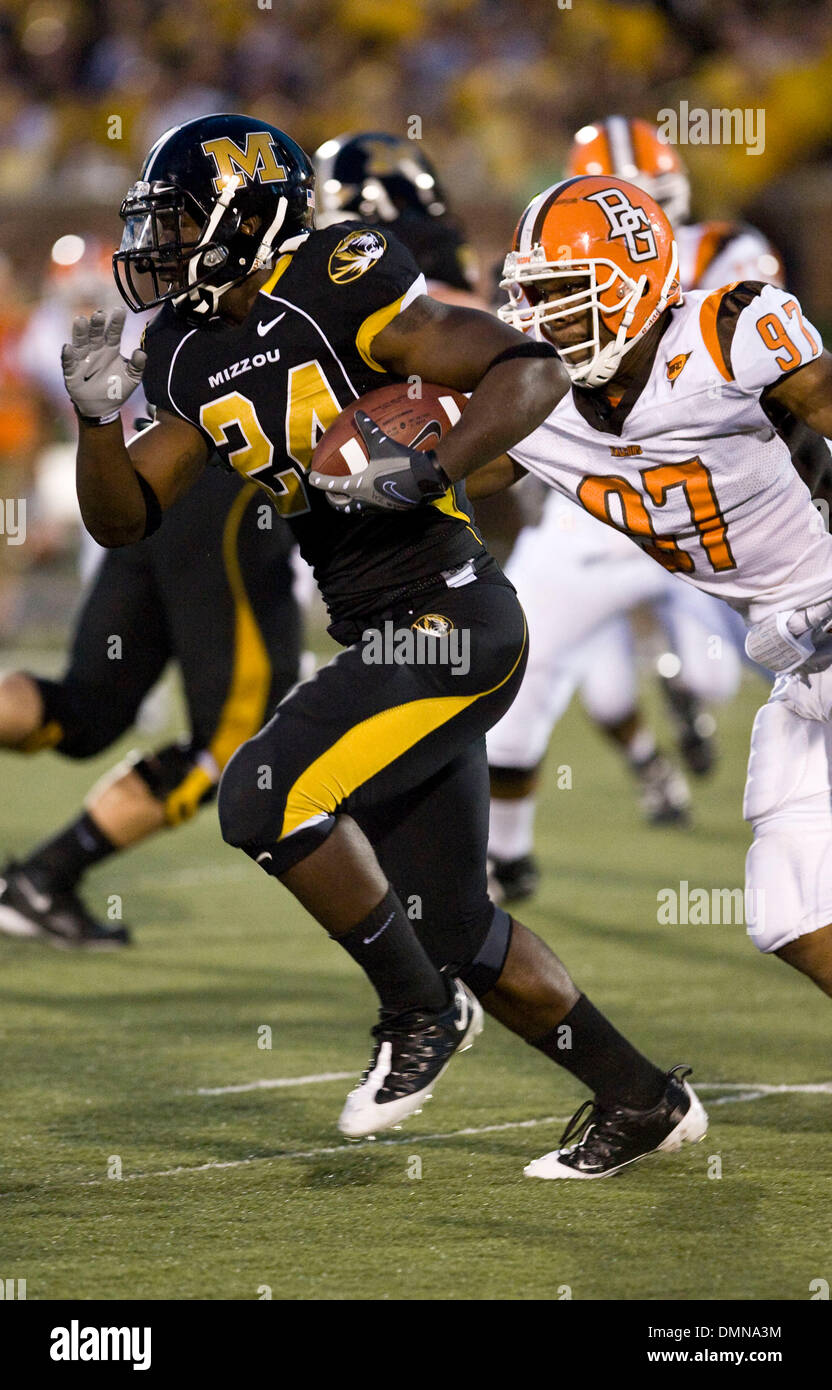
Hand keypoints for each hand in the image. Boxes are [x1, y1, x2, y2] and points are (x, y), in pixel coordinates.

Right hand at [61, 308, 145, 421]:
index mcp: (111, 349)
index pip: (114, 332)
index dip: (116, 322)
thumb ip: (137, 366)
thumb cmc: (117, 388)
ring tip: (81, 321)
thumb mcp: (131, 378)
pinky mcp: (72, 371)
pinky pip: (69, 362)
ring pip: (81, 343)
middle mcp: (96, 350)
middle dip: (97, 324)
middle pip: (96, 334)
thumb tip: (141, 352)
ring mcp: (83, 359)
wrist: (103, 408)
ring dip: (80, 332)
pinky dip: (67, 355)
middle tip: (99, 314)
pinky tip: (68, 347)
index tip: (120, 311)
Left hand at [308, 411, 449, 512]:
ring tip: (347, 496)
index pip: (332, 485)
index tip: (312, 478)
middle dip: (332, 500)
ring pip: (356, 510)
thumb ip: (368, 429)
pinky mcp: (390, 509)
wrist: (426, 478)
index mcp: (359, 485)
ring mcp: (378, 507)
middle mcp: (365, 500)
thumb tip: (358, 412)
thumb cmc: (401, 461)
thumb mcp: (382, 443)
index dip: (320, 481)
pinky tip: (371, 494)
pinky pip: (372, 509)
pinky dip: (366, 504)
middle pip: (341, 506)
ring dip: (348, 504)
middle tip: (329, 491)